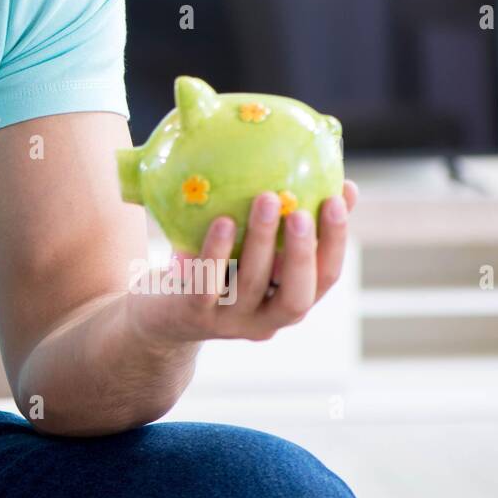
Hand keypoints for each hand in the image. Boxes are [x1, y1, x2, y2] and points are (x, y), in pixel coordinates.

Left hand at [127, 179, 359, 346]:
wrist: (158, 314)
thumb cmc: (216, 272)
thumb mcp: (250, 254)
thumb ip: (281, 227)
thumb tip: (326, 177)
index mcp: (287, 301)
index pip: (325, 278)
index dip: (336, 240)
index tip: (338, 197)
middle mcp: (265, 320)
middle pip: (296, 296)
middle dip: (303, 252)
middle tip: (300, 210)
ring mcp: (228, 321)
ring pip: (250, 284)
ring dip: (262, 240)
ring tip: (265, 198)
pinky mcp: (192, 313)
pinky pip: (207, 284)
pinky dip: (217, 252)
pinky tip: (223, 222)